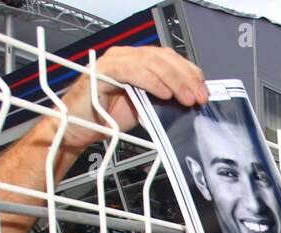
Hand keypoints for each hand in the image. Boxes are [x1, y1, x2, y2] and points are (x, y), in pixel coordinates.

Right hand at [55, 47, 207, 152]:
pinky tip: (164, 94)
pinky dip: (150, 81)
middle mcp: (126, 56)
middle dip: (186, 77)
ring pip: (150, 62)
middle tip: (198, 97)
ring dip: (173, 80)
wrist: (77, 128)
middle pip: (163, 57)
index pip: (169, 58)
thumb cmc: (106, 119)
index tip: (203, 90)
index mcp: (137, 62)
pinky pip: (131, 71)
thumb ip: (162, 98)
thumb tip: (190, 100)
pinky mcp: (102, 71)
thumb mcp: (143, 108)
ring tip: (185, 98)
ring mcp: (113, 61)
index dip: (189, 72)